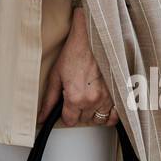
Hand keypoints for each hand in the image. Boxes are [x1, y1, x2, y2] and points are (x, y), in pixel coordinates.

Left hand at [38, 7, 117, 126]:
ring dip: (92, 112)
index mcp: (75, 97)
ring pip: (98, 119)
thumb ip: (49, 100)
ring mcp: (107, 97)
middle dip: (78, 111)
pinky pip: (115, 116)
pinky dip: (108, 114)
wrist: (92, 40)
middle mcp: (92, 100)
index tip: (66, 105)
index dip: (65, 114)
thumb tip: (42, 116)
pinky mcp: (117, 93)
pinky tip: (102, 106)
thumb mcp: (56, 76)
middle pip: (84, 120)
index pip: (70, 121)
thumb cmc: (75, 53)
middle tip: (76, 97)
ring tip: (87, 99)